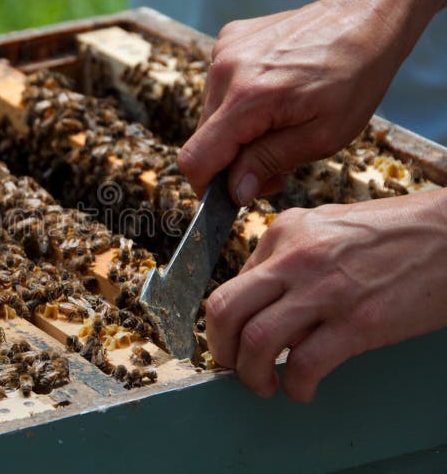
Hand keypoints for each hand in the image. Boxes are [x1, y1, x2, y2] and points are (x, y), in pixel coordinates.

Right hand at [176, 0, 446, 204]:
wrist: (364, 17)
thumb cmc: (354, 78)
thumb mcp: (323, 135)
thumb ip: (270, 162)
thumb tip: (235, 191)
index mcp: (248, 97)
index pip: (197, 157)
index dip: (207, 185)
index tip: (231, 194)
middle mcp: (226, 70)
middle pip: (203, 139)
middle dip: (232, 161)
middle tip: (273, 164)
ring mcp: (223, 51)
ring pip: (211, 115)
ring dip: (237, 132)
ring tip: (278, 126)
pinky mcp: (227, 40)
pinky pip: (219, 88)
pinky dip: (239, 103)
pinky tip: (273, 95)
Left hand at [205, 189, 446, 400]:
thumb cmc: (395, 233)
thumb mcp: (327, 226)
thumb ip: (288, 257)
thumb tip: (262, 300)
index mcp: (285, 232)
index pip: (232, 283)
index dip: (230, 320)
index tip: (236, 338)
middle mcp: (295, 258)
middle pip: (225, 310)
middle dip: (219, 348)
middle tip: (231, 365)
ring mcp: (325, 290)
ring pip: (256, 341)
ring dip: (251, 374)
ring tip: (264, 384)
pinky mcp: (358, 322)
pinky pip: (304, 365)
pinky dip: (295, 387)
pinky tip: (302, 389)